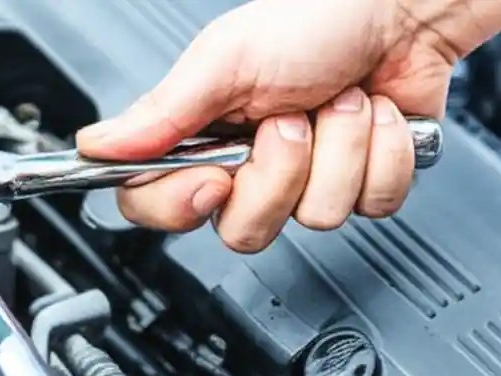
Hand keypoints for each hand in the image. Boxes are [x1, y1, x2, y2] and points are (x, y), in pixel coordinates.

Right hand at [77, 0, 500, 252]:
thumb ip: (161, 112)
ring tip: (340, 103)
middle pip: (240, 230)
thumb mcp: (225, 59)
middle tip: (288, 120)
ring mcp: (305, 180)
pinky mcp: (361, 184)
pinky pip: (369, 205)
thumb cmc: (316, 18)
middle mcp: (247, 166)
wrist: (403, 8)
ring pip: (313, 218)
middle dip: (279, 172)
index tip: (212, 177)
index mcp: (199, 136)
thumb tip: (97, 146)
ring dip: (339, 149)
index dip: (182, 206)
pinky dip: (383, 154)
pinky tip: (375, 117)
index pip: (155, 206)